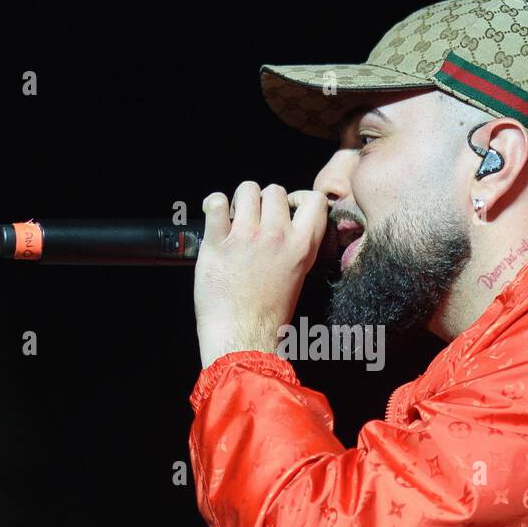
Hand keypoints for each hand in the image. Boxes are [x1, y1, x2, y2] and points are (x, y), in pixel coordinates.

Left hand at [194, 181, 328, 369]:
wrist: (243, 337)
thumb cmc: (269, 315)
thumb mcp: (299, 276)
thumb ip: (297, 247)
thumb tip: (290, 225)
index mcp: (302, 246)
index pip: (314, 199)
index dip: (299, 198)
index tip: (289, 208)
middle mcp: (276, 236)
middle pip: (275, 190)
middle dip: (265, 201)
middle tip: (256, 219)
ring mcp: (246, 237)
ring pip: (247, 189)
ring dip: (240, 200)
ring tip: (235, 216)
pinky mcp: (217, 243)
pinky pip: (215, 203)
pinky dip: (212, 205)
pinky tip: (214, 215)